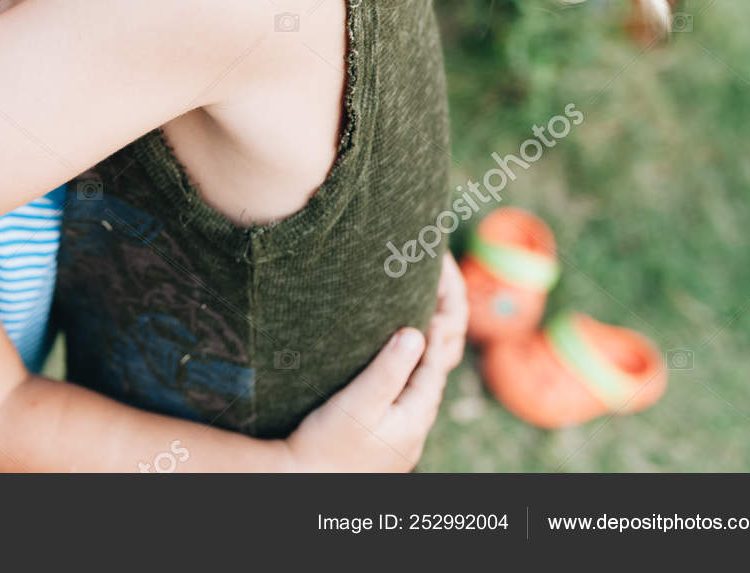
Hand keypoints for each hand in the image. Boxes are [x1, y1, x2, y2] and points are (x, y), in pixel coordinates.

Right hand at [286, 254, 467, 471]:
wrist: (306, 482)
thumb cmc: (327, 445)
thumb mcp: (358, 405)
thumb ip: (388, 370)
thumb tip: (416, 332)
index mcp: (418, 406)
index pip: (443, 346)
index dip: (444, 303)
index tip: (438, 267)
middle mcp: (418, 414)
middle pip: (442, 353)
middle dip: (444, 310)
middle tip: (438, 270)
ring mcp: (405, 421)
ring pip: (427, 366)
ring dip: (429, 329)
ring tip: (422, 293)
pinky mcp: (389, 424)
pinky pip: (412, 378)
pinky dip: (413, 351)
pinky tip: (396, 339)